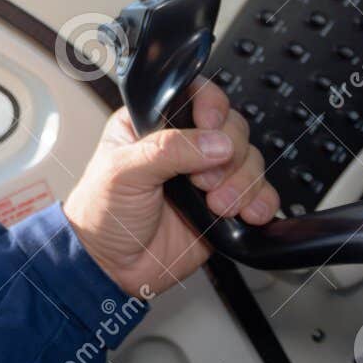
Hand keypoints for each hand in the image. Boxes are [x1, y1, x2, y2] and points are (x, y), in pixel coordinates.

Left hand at [61, 79, 279, 295]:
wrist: (111, 267)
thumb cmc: (101, 214)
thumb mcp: (124, 172)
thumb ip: (168, 151)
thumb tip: (216, 142)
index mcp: (152, 123)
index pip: (194, 95)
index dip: (211, 106)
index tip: (210, 125)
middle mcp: (183, 145)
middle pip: (232, 128)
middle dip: (228, 154)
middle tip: (203, 180)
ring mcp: (206, 176)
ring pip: (249, 160)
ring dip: (243, 183)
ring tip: (217, 205)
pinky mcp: (223, 205)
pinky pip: (260, 194)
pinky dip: (261, 202)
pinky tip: (246, 214)